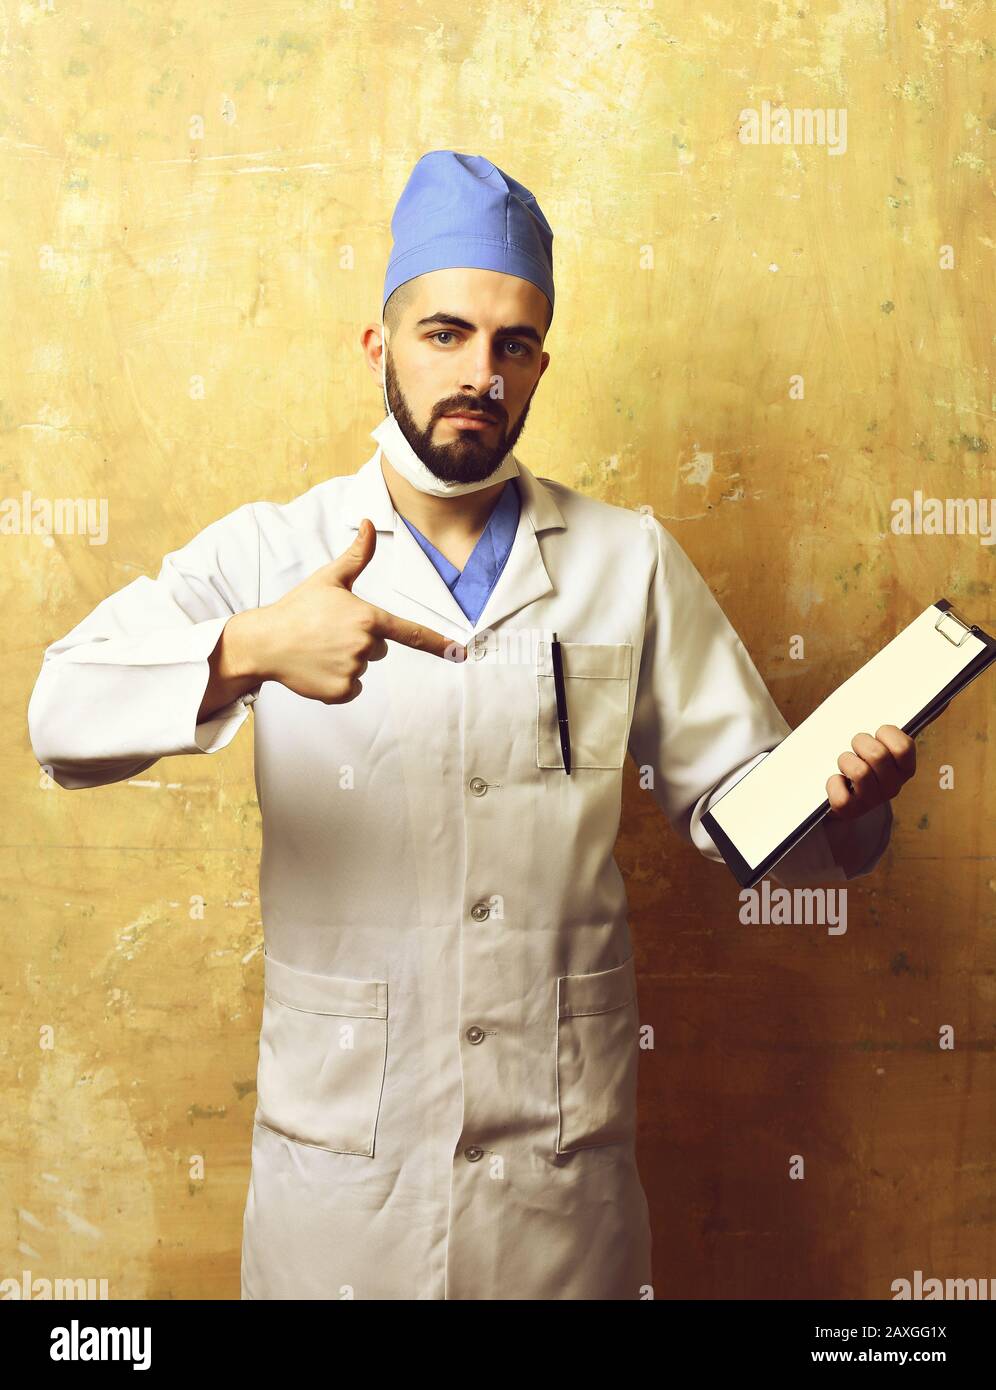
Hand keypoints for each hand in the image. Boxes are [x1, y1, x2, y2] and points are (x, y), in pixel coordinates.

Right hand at [254, 518, 465, 703]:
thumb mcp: (329, 579)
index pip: (410, 632)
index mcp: (367, 618)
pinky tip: (317, 667)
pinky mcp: (340, 691)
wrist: (265, 642)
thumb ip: (356, 556)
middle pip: (379, 648)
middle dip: (360, 641)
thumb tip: (369, 524)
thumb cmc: (298, 609)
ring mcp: (352, 671)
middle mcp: (364, 646)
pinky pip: (351, 688)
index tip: (459, 651)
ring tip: (319, 648)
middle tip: (329, 633)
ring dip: (346, 660)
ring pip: (362, 667)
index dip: (438, 642)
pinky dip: (337, 681)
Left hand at [825, 706, 948, 821]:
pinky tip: (838, 781)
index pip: (903, 746)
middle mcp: (893, 786)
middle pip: (876, 754)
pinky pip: (840, 794)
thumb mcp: (886, 745)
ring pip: (857, 771)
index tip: (878, 733)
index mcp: (905, 768)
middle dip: (860, 742)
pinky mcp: (849, 811)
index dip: (886, 733)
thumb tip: (942, 702)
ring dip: (845, 760)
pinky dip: (833, 783)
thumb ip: (907, 726)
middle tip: (857, 747)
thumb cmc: (867, 763)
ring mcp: (871, 800)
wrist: (847, 799)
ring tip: (846, 763)